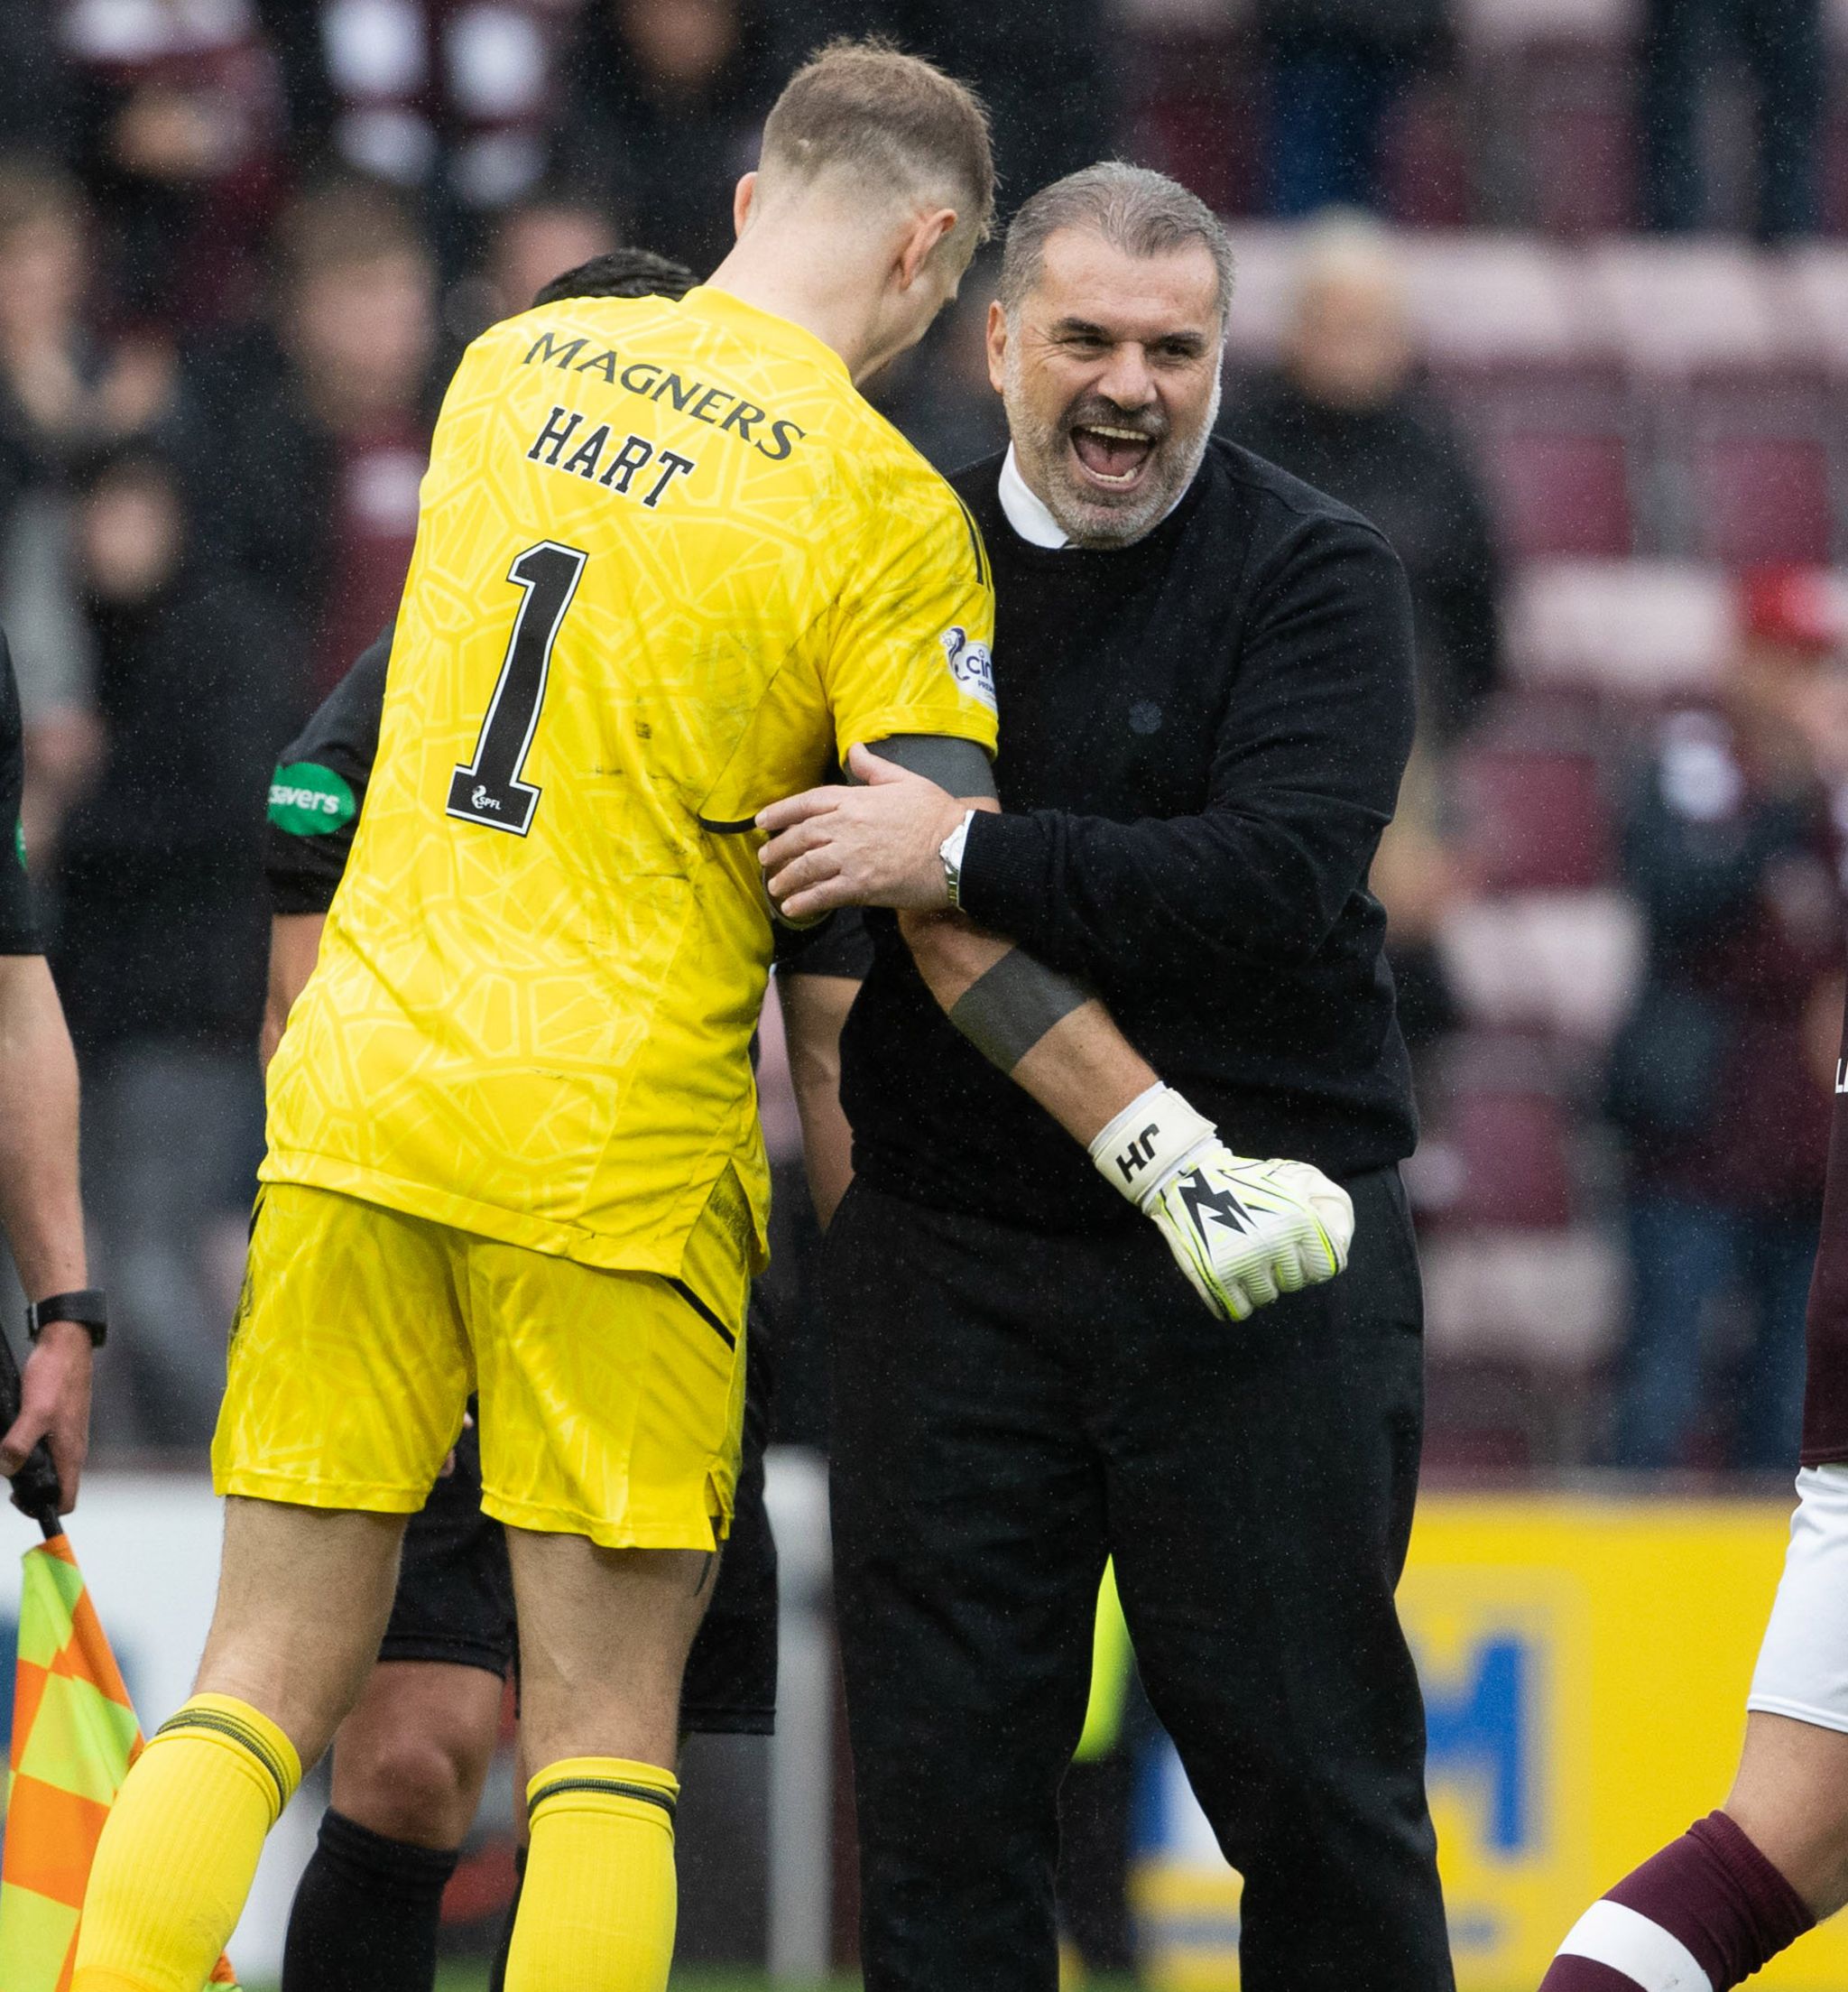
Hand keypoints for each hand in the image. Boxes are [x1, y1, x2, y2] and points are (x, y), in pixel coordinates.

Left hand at [1, 1319, 92, 1513]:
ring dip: (28, 1467)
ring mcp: (67, 1435)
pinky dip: (28, 1449)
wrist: (66, 1344)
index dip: (43, 1509)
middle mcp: (72, 1448)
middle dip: (30, 1488)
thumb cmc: (56, 1376)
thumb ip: (19, 1444)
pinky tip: (14, 1436)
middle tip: (7, 1475)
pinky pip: (45, 1447)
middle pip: (56, 1485)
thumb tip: (7, 1469)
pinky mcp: (60, 1421)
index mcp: (71, 1453)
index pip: (66, 1499)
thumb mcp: (33, 1413)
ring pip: (49, 1465)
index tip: (19, 1500)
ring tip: (7, 1456)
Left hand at [756, 744, 971, 919]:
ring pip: (806, 866)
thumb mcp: (906, 781)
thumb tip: (855, 748)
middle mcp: (846, 826)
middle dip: (778, 849)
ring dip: (786, 877)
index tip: (761, 822)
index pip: (807, 803)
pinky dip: (804, 901)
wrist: (958, 850)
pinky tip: (792, 907)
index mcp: (855, 799)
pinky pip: (823, 893)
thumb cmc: (937, 815)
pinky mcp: (861, 885)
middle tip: (765, 860)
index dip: (780, 812)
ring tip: (775, 887)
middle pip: (800, 837)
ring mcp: (852, 856)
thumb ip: (874, 768)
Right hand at [1141, 1145, 1353, 1321]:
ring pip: (1267, 1298)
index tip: (1291, 1250)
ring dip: (1257, 1283)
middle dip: (1282, 1269)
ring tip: (1242, 1257)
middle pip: (1295, 1284)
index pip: (1325, 1269)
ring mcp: (1246, 1262)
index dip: (1309, 1260)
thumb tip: (1342, 1241)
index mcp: (1302, 1221)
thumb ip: (1330, 1204)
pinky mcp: (1217, 1277)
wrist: (1188, 1176)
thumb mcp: (1297, 1176)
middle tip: (1261, 1247)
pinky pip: (1239, 1310)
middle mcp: (1277, 1243)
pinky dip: (1235, 1299)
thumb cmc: (1248, 1179)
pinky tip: (1228, 1276)